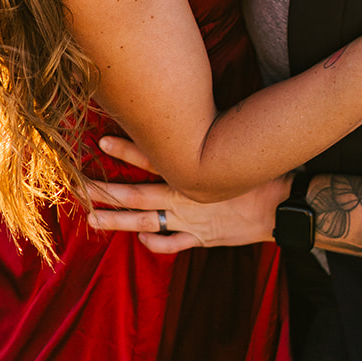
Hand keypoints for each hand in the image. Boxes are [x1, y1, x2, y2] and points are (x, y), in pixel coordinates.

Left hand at [85, 136, 288, 253]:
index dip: (126, 149)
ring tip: (93, 219)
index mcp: (191, 173)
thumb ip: (209, 136)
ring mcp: (190, 221)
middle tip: (81, 187)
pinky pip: (173, 243)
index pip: (152, 158)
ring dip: (118, 221)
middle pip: (137, 194)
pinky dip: (156, 242)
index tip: (101, 141)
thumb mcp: (233, 147)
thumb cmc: (259, 172)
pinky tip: (140, 240)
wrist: (281, 207)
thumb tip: (187, 116)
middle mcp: (184, 198)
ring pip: (146, 223)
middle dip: (107, 191)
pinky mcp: (201, 238)